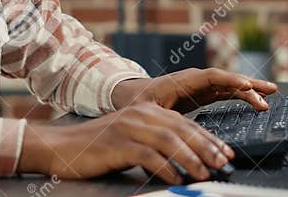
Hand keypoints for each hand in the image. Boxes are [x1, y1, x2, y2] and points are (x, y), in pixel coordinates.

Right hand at [18, 101, 234, 184]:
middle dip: (207, 148)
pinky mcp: (118, 143)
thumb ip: (157, 144)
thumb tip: (188, 160)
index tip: (226, 154)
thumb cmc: (98, 148)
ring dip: (191, 158)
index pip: (185, 123)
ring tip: (205, 174)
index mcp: (147, 110)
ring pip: (169, 140)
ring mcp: (129, 127)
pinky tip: (176, 178)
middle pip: (182, 129)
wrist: (62, 146)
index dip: (208, 139)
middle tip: (223, 164)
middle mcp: (141, 114)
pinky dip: (165, 167)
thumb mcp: (131, 140)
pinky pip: (148, 155)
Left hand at [111, 68, 277, 113]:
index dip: (230, 81)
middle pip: (227, 79)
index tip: (247, 86)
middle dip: (249, 84)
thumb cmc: (138, 101)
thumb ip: (162, 117)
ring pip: (230, 85)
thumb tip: (177, 127)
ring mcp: (201, 86)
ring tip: (271, 94)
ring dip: (250, 89)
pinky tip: (255, 99)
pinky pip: (227, 92)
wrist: (132, 96)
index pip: (212, 77)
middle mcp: (195, 80)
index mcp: (183, 80)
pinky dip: (242, 94)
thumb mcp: (146, 110)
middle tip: (270, 91)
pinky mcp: (203, 94)